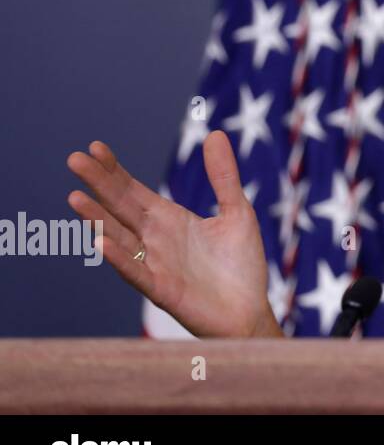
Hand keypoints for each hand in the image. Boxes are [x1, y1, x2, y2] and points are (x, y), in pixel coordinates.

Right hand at [66, 131, 278, 337]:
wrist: (250, 311)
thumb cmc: (241, 265)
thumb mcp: (237, 211)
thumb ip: (223, 176)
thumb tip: (216, 133)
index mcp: (170, 219)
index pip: (134, 190)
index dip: (115, 170)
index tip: (94, 147)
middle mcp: (156, 239)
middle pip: (121, 207)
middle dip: (99, 184)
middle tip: (74, 159)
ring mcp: (156, 264)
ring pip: (120, 237)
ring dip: (98, 219)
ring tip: (76, 197)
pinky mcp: (162, 290)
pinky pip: (136, 272)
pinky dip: (119, 258)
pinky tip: (101, 241)